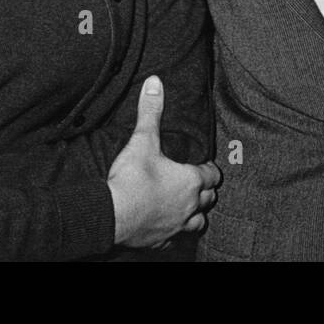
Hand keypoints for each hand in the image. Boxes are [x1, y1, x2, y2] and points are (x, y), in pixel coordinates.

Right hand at [106, 75, 221, 248]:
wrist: (110, 215)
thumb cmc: (131, 178)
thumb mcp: (143, 139)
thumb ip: (151, 110)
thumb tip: (155, 82)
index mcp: (191, 181)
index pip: (212, 175)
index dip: (209, 169)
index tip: (203, 164)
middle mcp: (189, 205)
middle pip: (209, 199)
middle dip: (205, 191)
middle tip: (196, 183)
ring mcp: (176, 226)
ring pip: (199, 223)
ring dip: (195, 214)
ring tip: (187, 206)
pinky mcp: (161, 241)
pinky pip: (176, 239)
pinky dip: (175, 232)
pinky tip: (167, 226)